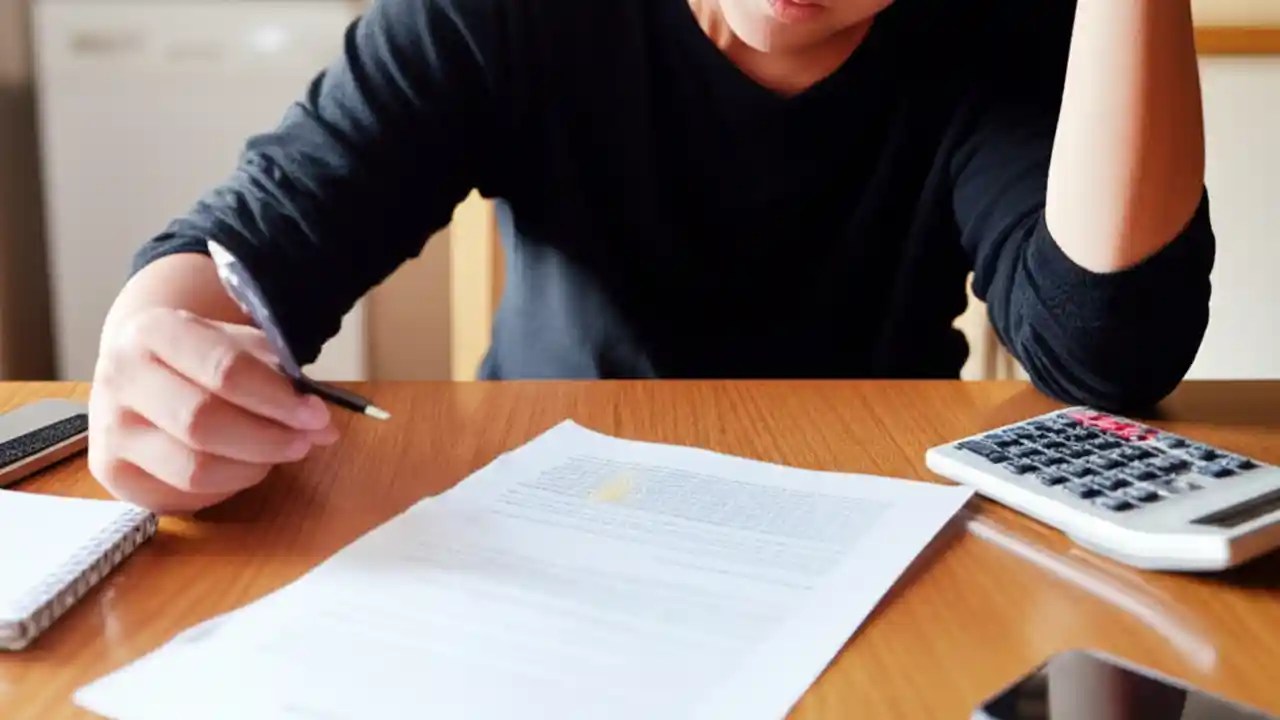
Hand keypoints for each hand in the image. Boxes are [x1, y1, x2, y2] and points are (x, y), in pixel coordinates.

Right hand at [88, 307, 338, 512]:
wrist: (139, 364)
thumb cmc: (201, 355)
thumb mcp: (242, 346)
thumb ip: (284, 381)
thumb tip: (324, 428)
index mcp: (153, 331)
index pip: (224, 371)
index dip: (278, 399)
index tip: (318, 415)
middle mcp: (120, 378)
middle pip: (203, 424)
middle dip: (267, 439)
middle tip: (304, 442)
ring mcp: (108, 429)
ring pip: (193, 469)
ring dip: (250, 468)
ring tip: (273, 453)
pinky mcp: (110, 473)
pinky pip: (182, 497)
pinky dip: (223, 488)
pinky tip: (236, 467)